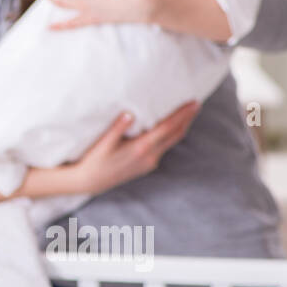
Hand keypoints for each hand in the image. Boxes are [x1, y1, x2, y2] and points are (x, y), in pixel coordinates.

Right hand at [69, 100, 200, 195]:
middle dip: (187, 119)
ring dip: (181, 127)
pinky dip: (171, 135)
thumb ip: (117, 128)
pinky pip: (164, 147)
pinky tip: (169, 128)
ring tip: (187, 113)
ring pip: (171, 142)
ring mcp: (150, 162)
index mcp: (141, 148)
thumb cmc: (94, 161)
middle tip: (196, 104)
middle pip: (175, 135)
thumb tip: (130, 114)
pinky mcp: (147, 165)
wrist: (90, 183)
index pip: (167, 128)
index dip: (182, 115)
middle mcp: (150, 156)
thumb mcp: (103, 144)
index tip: (193, 103)